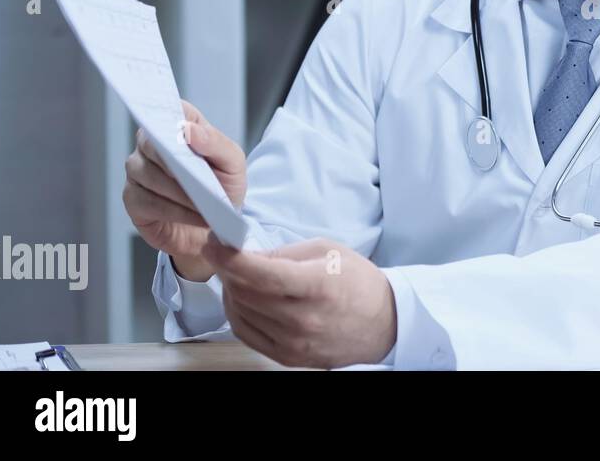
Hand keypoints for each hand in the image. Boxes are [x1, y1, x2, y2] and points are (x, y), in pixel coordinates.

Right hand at [122, 99, 245, 280]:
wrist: (219, 224)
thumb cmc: (224, 185)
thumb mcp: (232, 163)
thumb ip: (215, 143)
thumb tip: (188, 130)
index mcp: (177, 125)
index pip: (165, 110)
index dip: (169, 117)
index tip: (182, 128)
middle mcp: (150, 143)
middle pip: (152, 145)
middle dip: (177, 163)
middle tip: (200, 178)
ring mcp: (137, 170)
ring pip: (149, 175)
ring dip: (181, 192)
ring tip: (207, 204)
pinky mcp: (133, 199)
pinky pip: (147, 202)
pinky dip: (175, 211)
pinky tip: (198, 216)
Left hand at [202, 234, 397, 368]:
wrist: (383, 324)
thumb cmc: (358, 283)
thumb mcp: (328, 251)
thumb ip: (284, 253)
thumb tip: (246, 255)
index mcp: (318, 285)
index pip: (261, 274)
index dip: (230, 258)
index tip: (215, 243)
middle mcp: (303, 318)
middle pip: (244, 293)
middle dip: (228, 270)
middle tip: (227, 255)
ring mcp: (294, 342)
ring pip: (240, 313)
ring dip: (232, 291)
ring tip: (240, 277)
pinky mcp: (287, 357)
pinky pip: (246, 333)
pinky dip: (238, 313)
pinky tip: (244, 300)